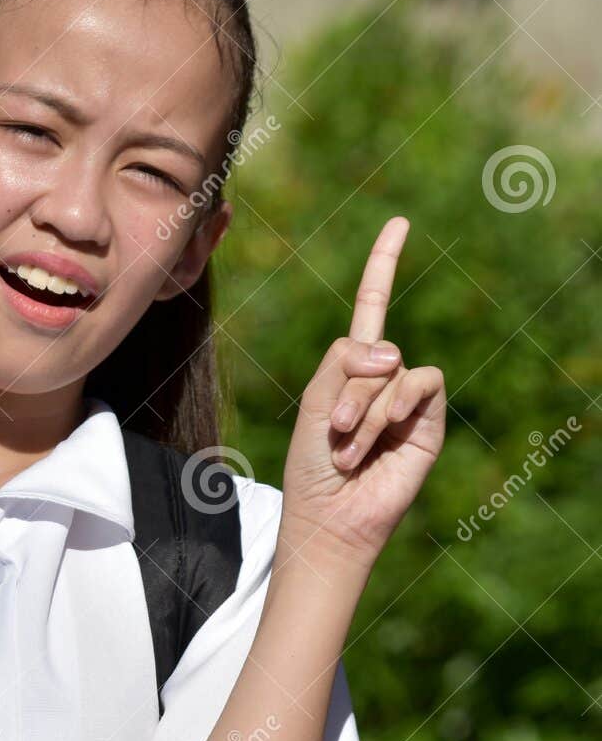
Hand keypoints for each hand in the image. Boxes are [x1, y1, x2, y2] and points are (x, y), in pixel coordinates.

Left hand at [279, 216, 445, 569]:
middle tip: (333, 431)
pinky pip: (422, 383)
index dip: (384, 266)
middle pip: (372, 347)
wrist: (330, 517)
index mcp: (351, 367)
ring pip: (394, 368)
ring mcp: (408, 400)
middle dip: (347, 389)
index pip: (372, 307)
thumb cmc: (312, 467)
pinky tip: (382, 436)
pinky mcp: (429, 422)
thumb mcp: (313, 401)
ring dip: (365, 408)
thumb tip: (396, 352)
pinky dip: (397, 404)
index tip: (400, 223)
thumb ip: (345, 361)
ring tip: (349, 448)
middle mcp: (383, 378)